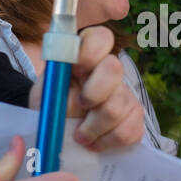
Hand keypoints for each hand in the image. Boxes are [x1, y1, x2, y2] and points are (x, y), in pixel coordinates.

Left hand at [29, 26, 143, 149]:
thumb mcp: (45, 95)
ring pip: (120, 107)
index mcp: (85, 57)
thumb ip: (58, 92)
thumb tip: (79, 105)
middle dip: (96, 92)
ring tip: (80, 137)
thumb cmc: (51, 106)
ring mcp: (125, 95)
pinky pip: (131, 130)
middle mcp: (109, 72)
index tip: (76, 68)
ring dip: (96, 127)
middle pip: (114, 69)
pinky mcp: (134, 118)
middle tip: (81, 107)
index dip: (91, 51)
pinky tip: (95, 143)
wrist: (58, 130)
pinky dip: (109, 142)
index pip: (100, 37)